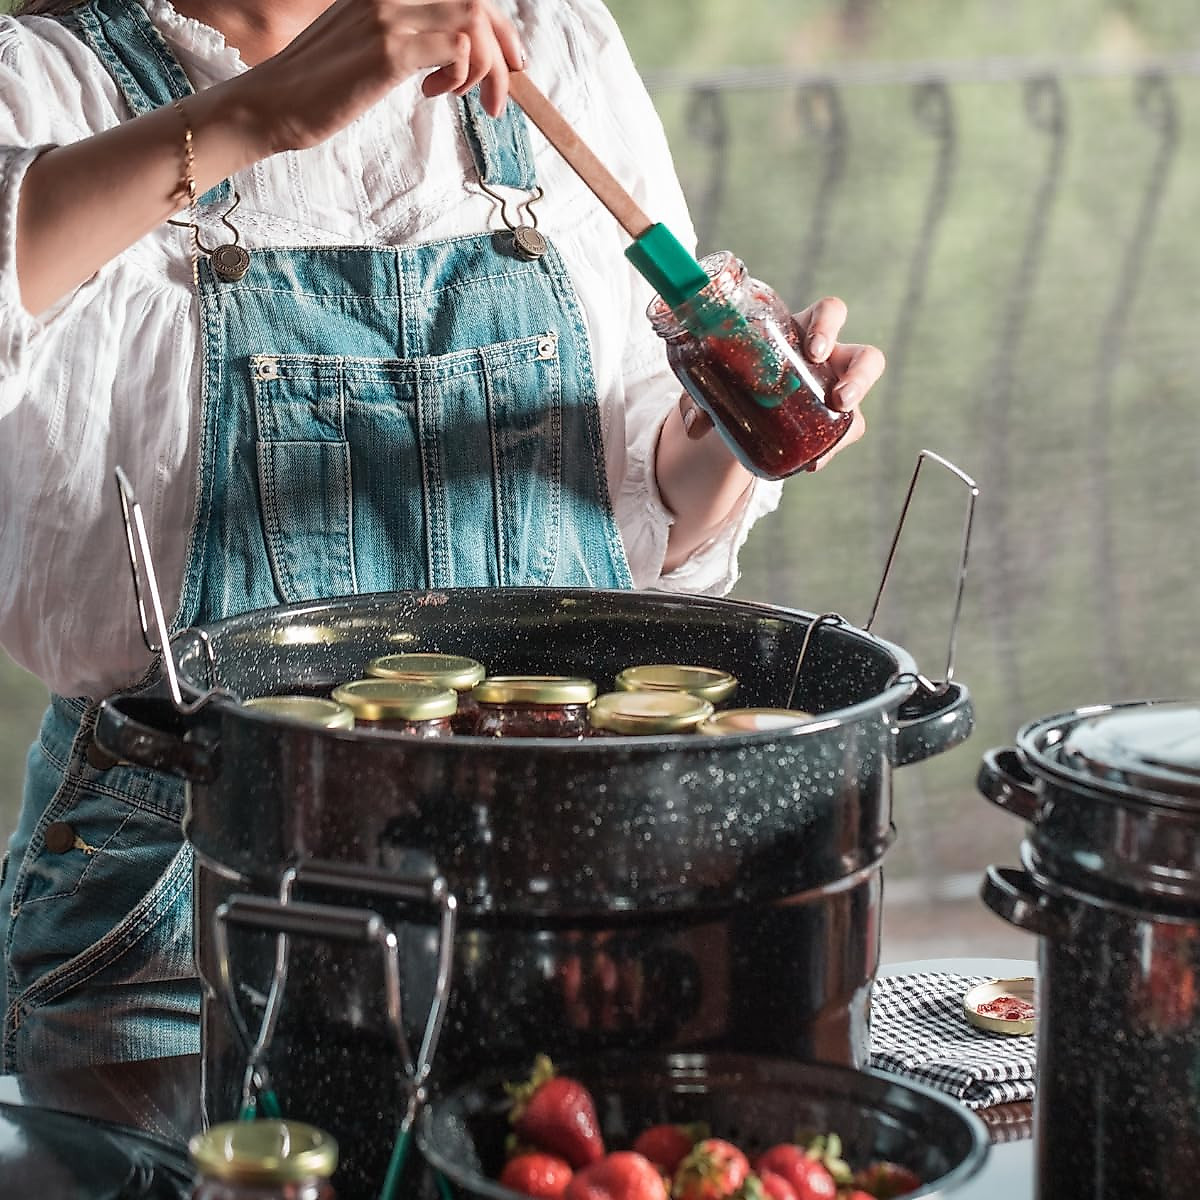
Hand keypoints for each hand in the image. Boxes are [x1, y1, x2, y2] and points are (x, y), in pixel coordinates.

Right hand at [227, 0, 524, 156]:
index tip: (508, 58)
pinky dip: (462, 75)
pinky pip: (456, 49)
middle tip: (510, 81)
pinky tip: (438, 94)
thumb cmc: (316, 86)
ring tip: (475, 99)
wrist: (270, 105)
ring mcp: (387, 17)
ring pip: (471, 21)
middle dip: (504, 42)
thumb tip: (452, 52)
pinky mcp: (388, 51)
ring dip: (487, 66)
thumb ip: (404, 38)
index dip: (494, 21)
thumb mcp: (363, 46)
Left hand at [679, 296, 884, 472]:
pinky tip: (812, 463)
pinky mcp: (835, 421)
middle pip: (865, 355)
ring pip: (864, 399)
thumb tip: (695, 423)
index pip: (829, 313)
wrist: (739, 413)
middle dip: (859, 373)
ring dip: (856, 416)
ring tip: (836, 429)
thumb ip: (701, 397)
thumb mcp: (715, 383)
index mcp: (801, 331)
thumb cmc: (733, 379)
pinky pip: (848, 431)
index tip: (814, 350)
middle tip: (838, 395)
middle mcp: (828, 358)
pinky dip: (831, 449)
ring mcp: (835, 389)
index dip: (829, 326)